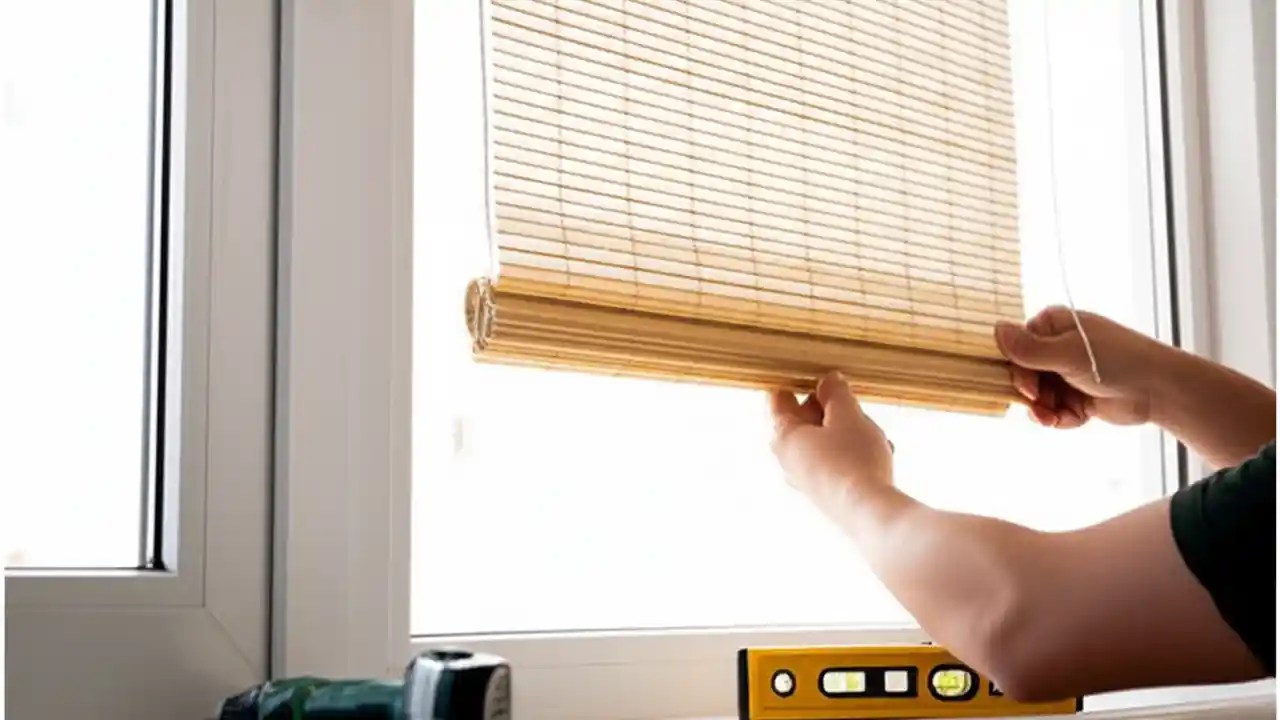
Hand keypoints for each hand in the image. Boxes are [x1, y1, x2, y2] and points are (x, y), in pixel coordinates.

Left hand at [769, 372, 893, 508]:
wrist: (869, 513)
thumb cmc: (853, 459)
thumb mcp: (848, 415)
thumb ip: (836, 393)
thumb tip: (828, 380)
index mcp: (783, 435)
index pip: (779, 398)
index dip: (799, 381)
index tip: (822, 374)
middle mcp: (787, 459)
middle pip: (802, 420)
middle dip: (829, 408)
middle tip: (853, 403)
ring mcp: (805, 479)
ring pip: (824, 441)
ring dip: (847, 431)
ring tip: (873, 432)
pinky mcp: (825, 494)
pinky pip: (836, 462)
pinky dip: (854, 453)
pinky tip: (879, 452)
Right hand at [994, 306, 1165, 427]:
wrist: (1159, 389)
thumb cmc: (1116, 360)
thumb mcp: (1067, 353)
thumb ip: (1029, 348)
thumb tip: (995, 329)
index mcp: (1054, 326)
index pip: (1017, 346)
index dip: (1016, 369)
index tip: (1026, 387)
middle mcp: (1059, 346)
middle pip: (1025, 374)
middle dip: (1031, 394)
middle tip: (1041, 405)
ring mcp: (1069, 372)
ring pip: (1039, 395)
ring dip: (1045, 410)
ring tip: (1055, 419)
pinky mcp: (1078, 395)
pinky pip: (1056, 409)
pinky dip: (1061, 417)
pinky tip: (1075, 419)